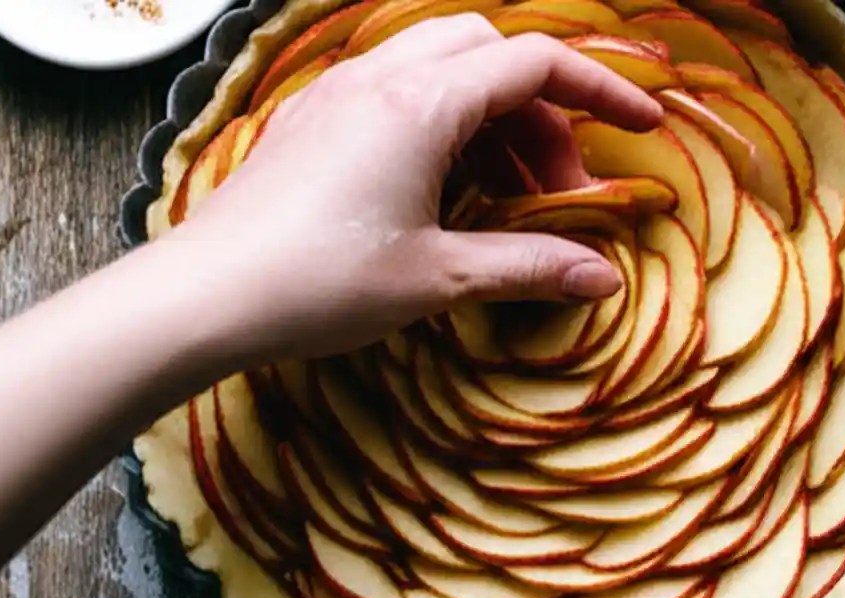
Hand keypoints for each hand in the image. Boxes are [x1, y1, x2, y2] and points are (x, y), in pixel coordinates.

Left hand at [176, 14, 662, 360]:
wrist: (202, 298)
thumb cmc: (317, 284)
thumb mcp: (436, 279)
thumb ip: (527, 266)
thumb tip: (604, 278)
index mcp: (419, 104)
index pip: (535, 63)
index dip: (602, 89)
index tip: (643, 128)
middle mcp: (379, 79)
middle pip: (489, 52)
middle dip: (541, 109)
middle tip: (558, 186)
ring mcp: (339, 94)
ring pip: (441, 69)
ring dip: (491, 119)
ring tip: (507, 198)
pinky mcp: (312, 120)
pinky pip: (397, 93)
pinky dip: (443, 126)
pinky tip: (444, 191)